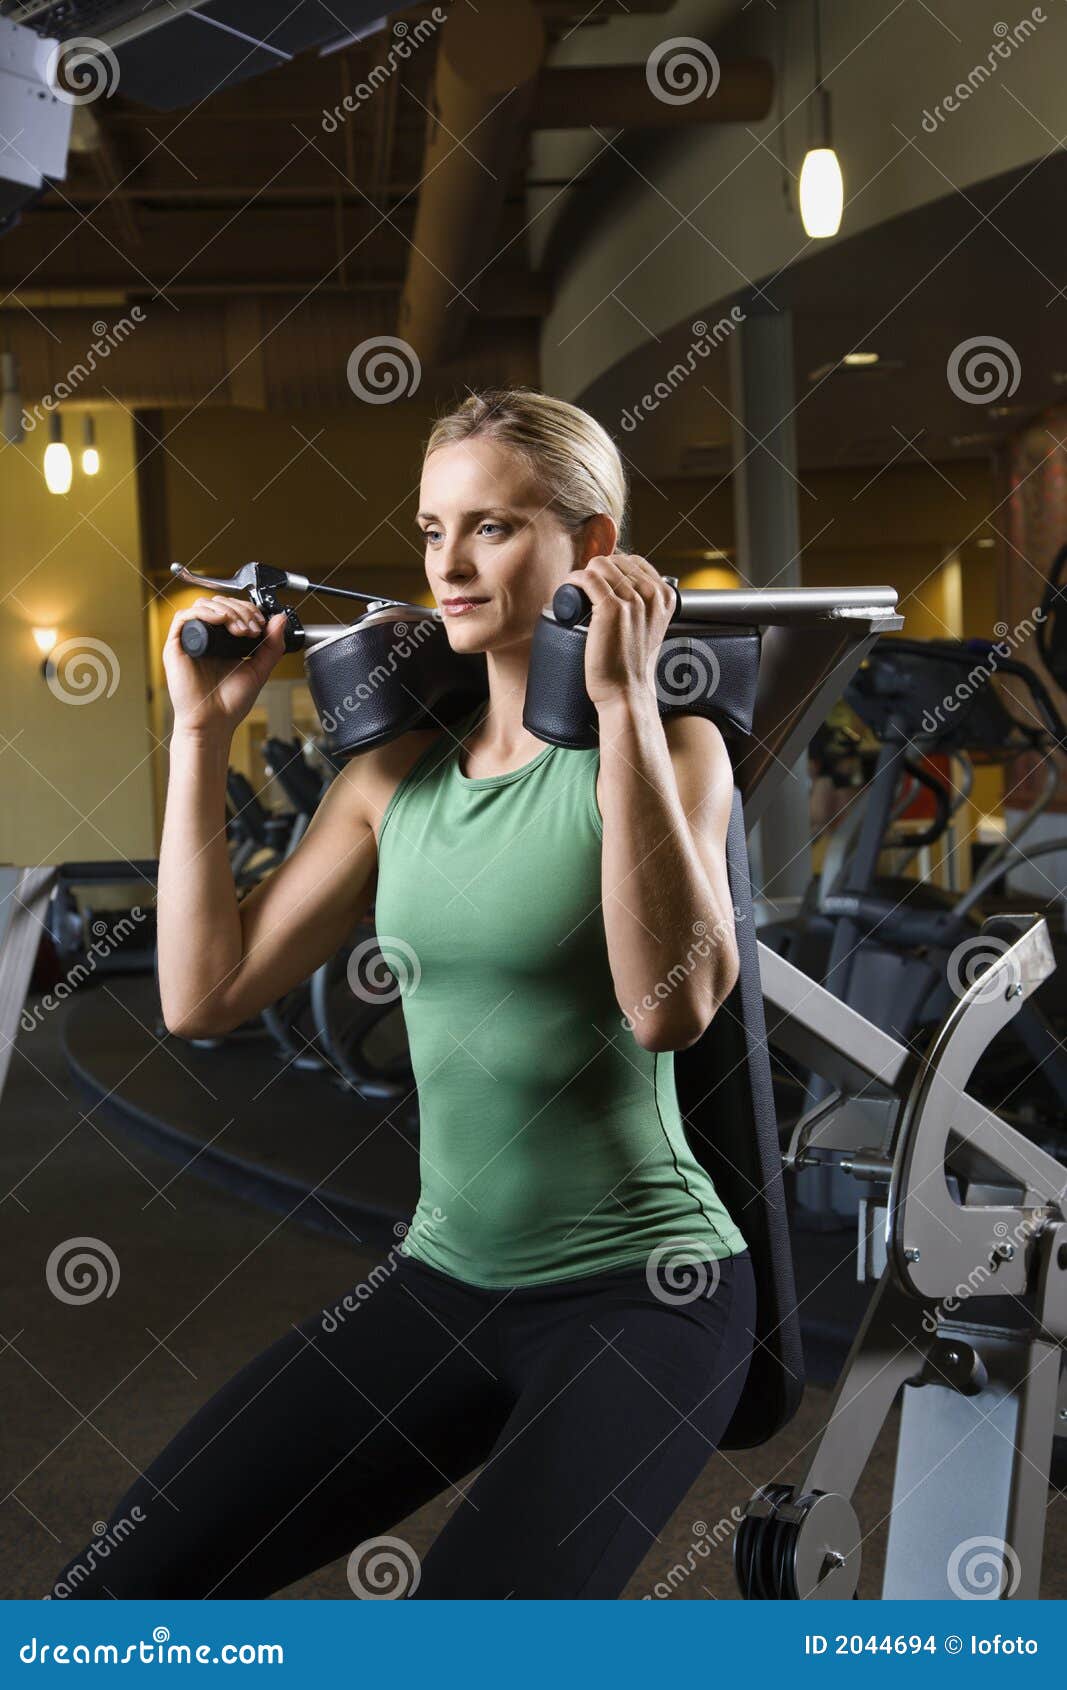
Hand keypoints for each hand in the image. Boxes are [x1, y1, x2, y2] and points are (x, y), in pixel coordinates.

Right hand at [164, 595, 288, 737]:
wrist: (213, 723)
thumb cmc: (230, 702)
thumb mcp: (259, 669)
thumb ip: (272, 645)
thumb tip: (279, 618)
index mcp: (223, 641)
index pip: (232, 609)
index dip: (247, 609)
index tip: (261, 623)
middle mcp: (206, 637)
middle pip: (218, 603)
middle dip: (240, 610)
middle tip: (252, 628)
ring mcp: (190, 640)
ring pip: (202, 605)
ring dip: (226, 610)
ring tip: (241, 630)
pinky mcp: (176, 646)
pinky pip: (183, 617)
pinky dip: (204, 613)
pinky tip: (221, 621)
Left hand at [555, 553, 675, 708]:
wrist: (626, 692)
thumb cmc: (631, 665)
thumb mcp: (649, 628)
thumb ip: (643, 605)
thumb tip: (619, 586)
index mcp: (665, 596)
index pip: (634, 562)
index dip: (612, 569)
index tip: (600, 583)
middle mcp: (652, 595)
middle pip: (615, 561)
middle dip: (597, 572)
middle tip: (585, 591)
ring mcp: (633, 601)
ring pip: (600, 565)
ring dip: (583, 575)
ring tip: (576, 591)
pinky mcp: (611, 609)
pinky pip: (587, 578)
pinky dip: (573, 580)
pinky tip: (569, 589)